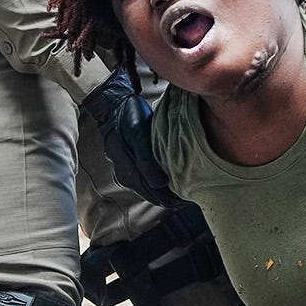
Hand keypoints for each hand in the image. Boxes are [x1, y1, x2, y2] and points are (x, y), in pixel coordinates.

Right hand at [81, 69, 179, 207]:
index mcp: (128, 172)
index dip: (173, 199)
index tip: (190, 199)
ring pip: (150, 189)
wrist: (112, 106)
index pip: (155, 196)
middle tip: (193, 196)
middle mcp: (126, 176)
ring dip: (167, 191)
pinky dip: (160, 183)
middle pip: (153, 196)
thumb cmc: (127, 116)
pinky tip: (172, 178)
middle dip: (172, 197)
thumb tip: (159, 184)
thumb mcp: (138, 133)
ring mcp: (127, 172)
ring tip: (186, 189)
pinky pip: (147, 180)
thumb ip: (146, 159)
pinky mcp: (130, 165)